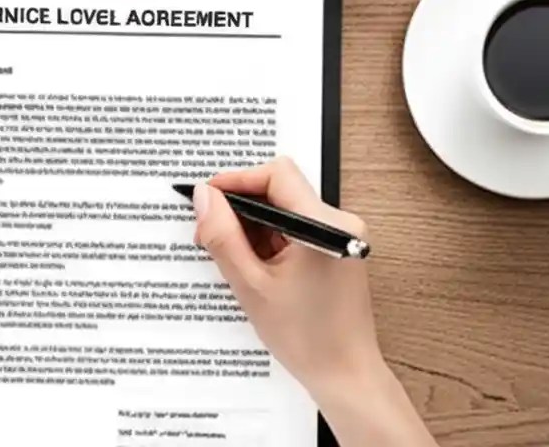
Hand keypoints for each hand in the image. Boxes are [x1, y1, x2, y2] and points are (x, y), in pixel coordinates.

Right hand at [194, 158, 435, 446]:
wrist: (344, 374)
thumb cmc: (308, 339)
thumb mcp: (251, 285)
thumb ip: (223, 236)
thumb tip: (203, 198)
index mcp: (323, 226)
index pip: (276, 174)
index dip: (236, 180)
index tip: (207, 198)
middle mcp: (339, 223)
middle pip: (279, 189)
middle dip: (240, 208)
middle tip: (210, 235)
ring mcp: (340, 235)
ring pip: (283, 209)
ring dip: (253, 227)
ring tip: (235, 261)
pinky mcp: (335, 247)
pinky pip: (294, 227)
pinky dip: (269, 240)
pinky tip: (255, 267)